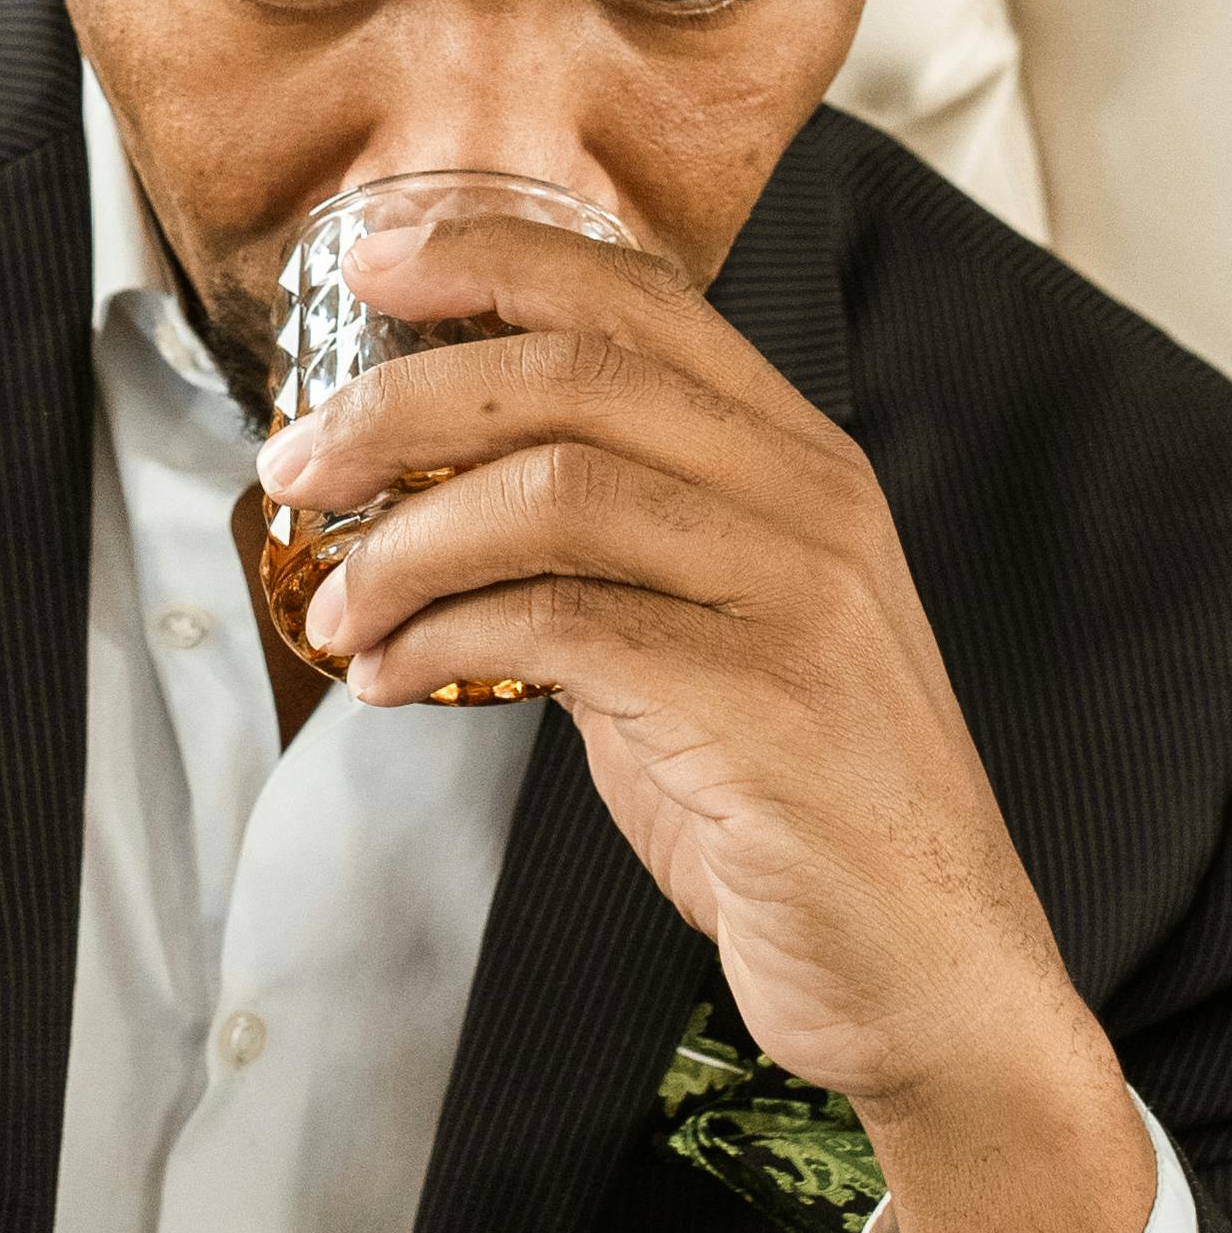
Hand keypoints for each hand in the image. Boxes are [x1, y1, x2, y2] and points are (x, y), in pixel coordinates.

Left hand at [263, 202, 1152, 1232]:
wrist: (933, 974)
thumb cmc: (801, 810)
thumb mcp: (712, 638)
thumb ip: (610, 556)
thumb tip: (434, 508)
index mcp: (801, 461)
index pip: (641, 298)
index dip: (497, 258)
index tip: (375, 264)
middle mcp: (812, 504)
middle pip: (574, 378)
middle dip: (401, 406)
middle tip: (298, 462)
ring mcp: (798, 600)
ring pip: (556, 492)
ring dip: (405, 543)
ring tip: (335, 607)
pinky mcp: (764, 708)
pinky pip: (561, 629)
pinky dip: (443, 642)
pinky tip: (390, 678)